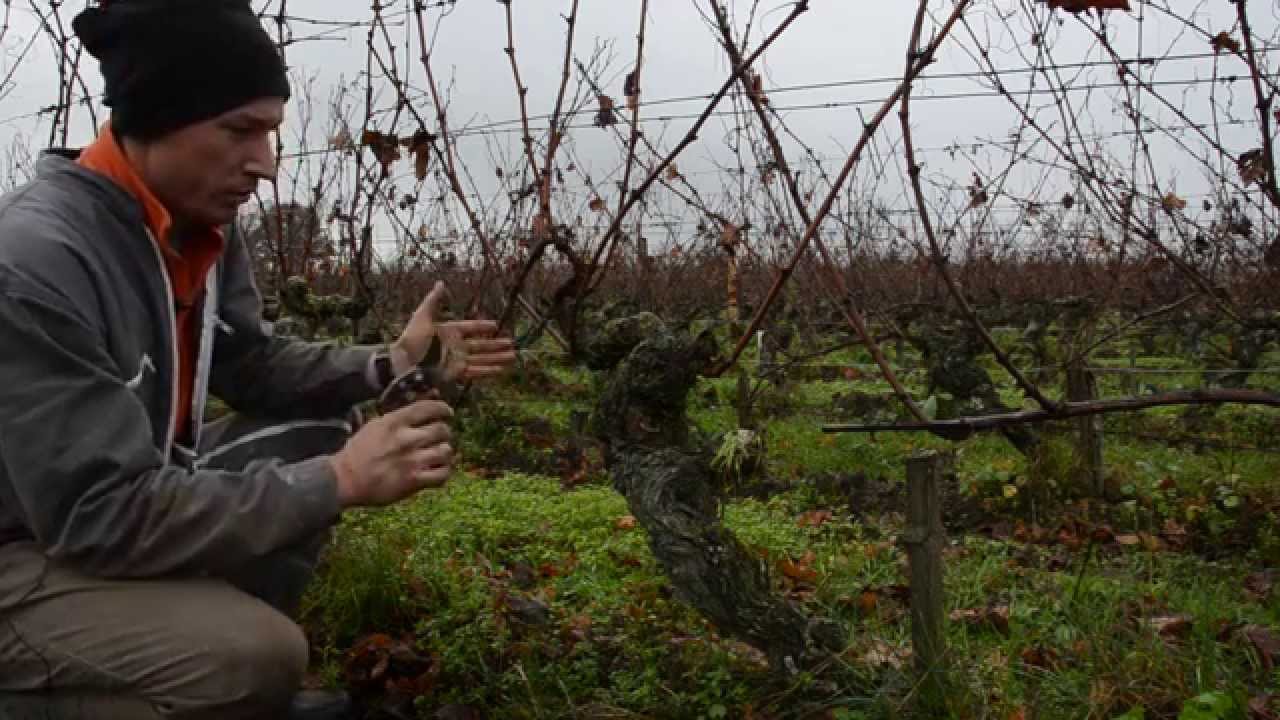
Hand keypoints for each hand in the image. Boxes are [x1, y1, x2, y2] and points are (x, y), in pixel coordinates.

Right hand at [330, 398, 454, 507]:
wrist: (345, 480)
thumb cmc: (358, 453)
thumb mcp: (375, 426)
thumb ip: (398, 419)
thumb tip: (420, 414)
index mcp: (395, 422)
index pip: (428, 408)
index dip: (442, 409)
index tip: (447, 413)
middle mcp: (406, 439)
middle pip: (442, 430)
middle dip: (443, 433)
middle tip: (439, 438)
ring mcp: (412, 461)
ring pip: (446, 451)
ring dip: (444, 452)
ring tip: (438, 455)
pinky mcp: (414, 481)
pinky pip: (443, 474)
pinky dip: (444, 472)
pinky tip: (437, 471)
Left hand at [390, 281, 517, 382]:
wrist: (403, 362)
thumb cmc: (411, 339)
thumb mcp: (423, 316)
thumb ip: (434, 300)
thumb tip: (441, 283)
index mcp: (449, 331)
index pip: (470, 328)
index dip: (482, 327)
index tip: (495, 325)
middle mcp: (455, 346)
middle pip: (480, 345)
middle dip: (496, 345)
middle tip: (512, 343)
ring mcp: (457, 360)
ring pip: (482, 359)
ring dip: (497, 358)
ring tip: (513, 356)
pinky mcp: (456, 373)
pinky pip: (476, 372)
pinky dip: (489, 371)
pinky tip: (501, 369)